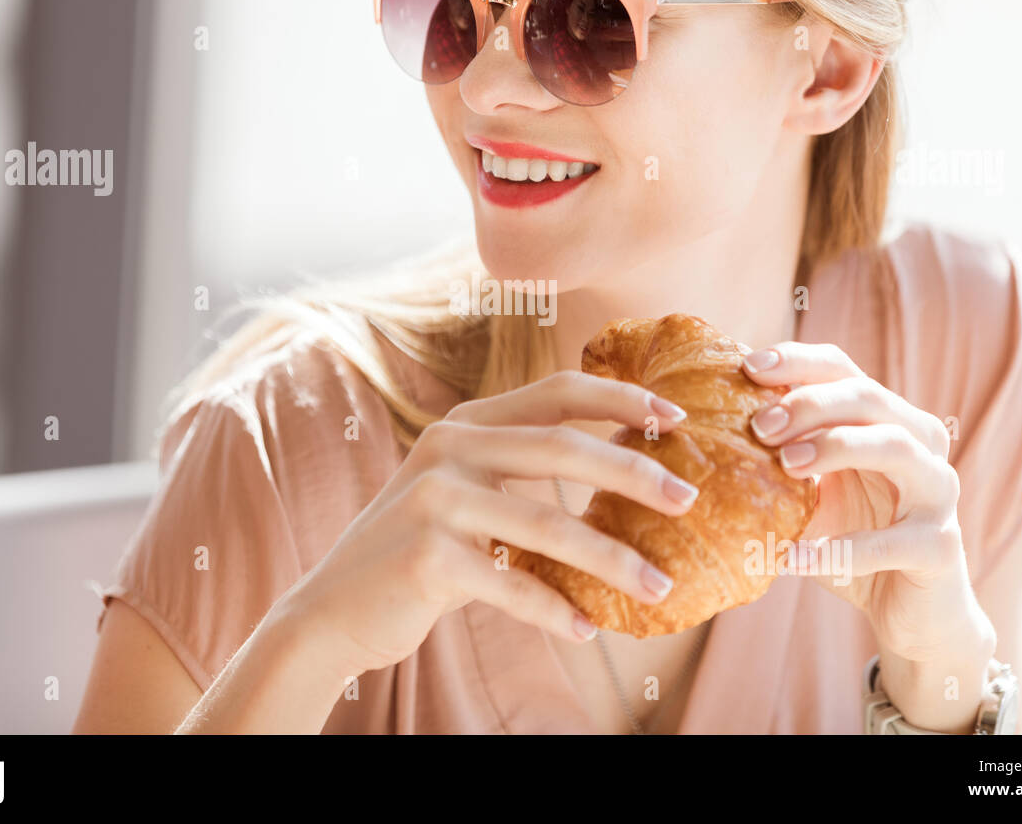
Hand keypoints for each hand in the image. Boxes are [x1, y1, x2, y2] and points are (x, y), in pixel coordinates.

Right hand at [280, 370, 699, 677]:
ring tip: (658, 588)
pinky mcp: (427, 558)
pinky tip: (586, 629)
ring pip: (548, 525)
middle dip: (633, 472)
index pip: (555, 392)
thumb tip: (627, 479)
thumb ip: (521, 475)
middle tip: (687, 499)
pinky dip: (555, 609)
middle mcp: (449, 448)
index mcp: (466, 424)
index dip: (618, 397)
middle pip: (562, 447)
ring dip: (611, 561)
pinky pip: (513, 585)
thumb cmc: (419, 554)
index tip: (674, 414)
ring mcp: (435, 501)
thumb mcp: (464, 495)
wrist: (333, 610)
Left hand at [741, 342, 992, 662]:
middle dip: (810, 404)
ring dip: (835, 448)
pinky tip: (793, 558)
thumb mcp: (810, 494)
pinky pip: (892, 541)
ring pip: (896, 447)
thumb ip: (779, 461)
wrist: (907, 612)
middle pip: (869, 397)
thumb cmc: (850, 540)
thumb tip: (705, 433)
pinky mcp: (940, 546)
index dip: (798, 362)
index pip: (843, 369)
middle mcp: (921, 445)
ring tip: (786, 465)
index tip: (749, 367)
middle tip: (760, 426)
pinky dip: (840, 548)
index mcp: (887, 420)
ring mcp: (938, 492)